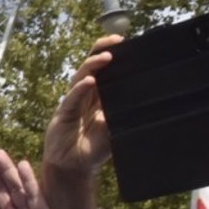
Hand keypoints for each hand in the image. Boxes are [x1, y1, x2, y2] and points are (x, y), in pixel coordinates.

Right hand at [41, 36, 122, 177]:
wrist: (73, 167)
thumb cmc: (93, 149)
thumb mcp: (115, 130)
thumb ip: (123, 115)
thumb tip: (145, 102)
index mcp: (99, 98)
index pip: (106, 71)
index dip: (112, 56)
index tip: (125, 43)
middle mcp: (85, 96)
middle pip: (92, 67)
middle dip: (102, 51)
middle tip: (116, 41)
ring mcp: (73, 103)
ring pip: (81, 78)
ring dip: (93, 66)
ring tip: (106, 57)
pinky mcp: (63, 114)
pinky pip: (72, 98)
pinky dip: (80, 89)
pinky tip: (89, 82)